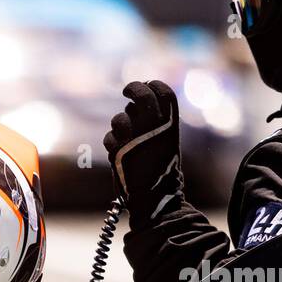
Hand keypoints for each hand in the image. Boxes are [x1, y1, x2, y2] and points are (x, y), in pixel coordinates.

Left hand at [104, 80, 183, 220]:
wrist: (154, 198)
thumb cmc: (159, 169)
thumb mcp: (164, 141)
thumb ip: (152, 120)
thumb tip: (133, 102)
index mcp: (171, 127)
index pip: (166, 94)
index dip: (156, 85)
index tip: (147, 83)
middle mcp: (155, 130)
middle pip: (142, 96)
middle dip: (134, 88)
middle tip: (127, 89)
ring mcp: (137, 140)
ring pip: (121, 118)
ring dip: (119, 123)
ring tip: (126, 137)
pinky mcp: (120, 153)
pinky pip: (110, 138)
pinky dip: (112, 143)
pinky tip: (120, 154)